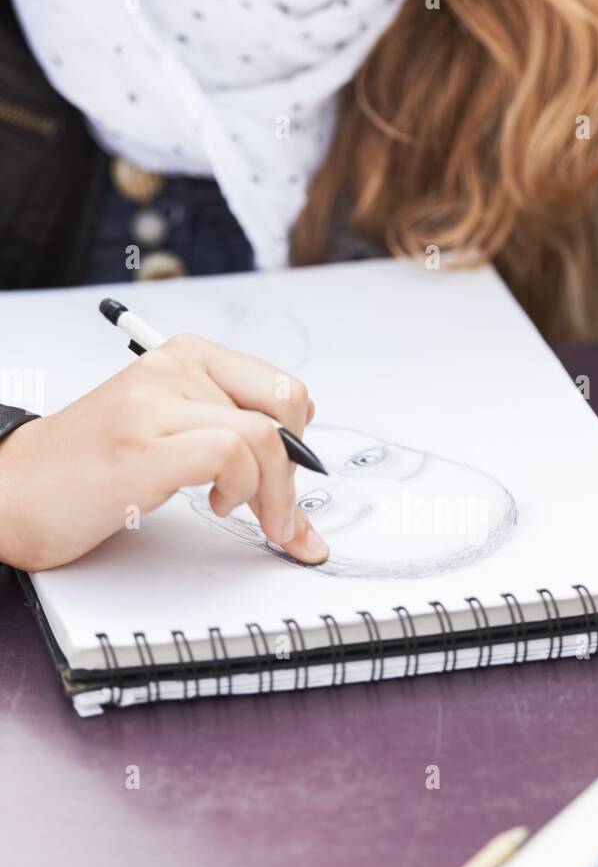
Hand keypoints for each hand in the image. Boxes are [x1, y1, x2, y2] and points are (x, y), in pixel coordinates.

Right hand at [0, 333, 328, 570]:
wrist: (13, 491)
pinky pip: (230, 454)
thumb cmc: (91, 467)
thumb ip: (230, 433)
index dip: (299, 441)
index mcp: (183, 356)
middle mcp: (170, 368)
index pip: (282, 387)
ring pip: (263, 435)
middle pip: (282, 409)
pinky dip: (242, 490)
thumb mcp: (171, 432)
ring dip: (270, 492)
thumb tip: (299, 470)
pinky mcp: (142, 447)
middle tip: (276, 511)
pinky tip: (214, 504)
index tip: (286, 480)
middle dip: (293, 472)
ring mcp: (154, 404)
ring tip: (236, 509)